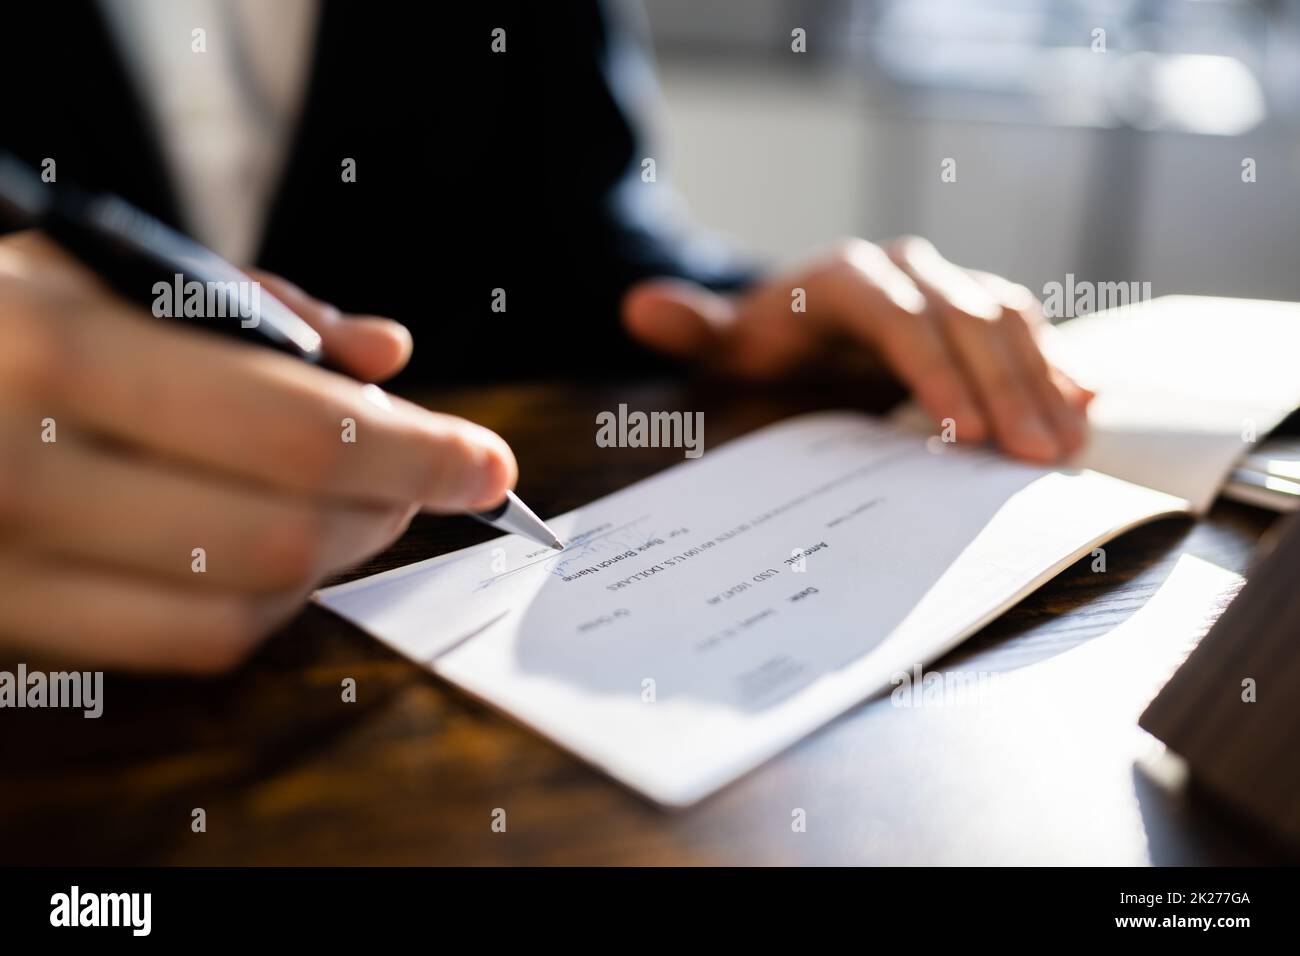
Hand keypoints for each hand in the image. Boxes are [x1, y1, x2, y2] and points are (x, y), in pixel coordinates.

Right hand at [0, 231, 515, 671]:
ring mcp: (1, 572)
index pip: (295, 430)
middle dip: (389, 509)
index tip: (488, 463)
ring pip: (238, 611)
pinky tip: (276, 553)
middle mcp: (19, 476)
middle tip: (432, 477)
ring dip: (335, 564)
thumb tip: (386, 351)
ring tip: (364, 509)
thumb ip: (251, 307)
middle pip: (284, 535)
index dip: (416, 452)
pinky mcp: (3, 628)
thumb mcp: (94, 267)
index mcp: (54, 355)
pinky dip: (260, 604)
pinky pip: (175, 646)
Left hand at [622, 236, 1092, 461]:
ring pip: (1008, 319)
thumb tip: (637, 307)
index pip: (901, 318)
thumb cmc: (765, 336)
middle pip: (966, 320)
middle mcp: (908, 267)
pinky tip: (1084, 406)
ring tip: (1068, 446)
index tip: (963, 433)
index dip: (935, 371)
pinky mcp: (978, 302)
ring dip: (1042, 381)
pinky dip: (1055, 363)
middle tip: (1036, 458)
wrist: (804, 309)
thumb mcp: (728, 337)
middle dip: (1005, 389)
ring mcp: (949, 280)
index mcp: (847, 276)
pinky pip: (1026, 326)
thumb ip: (694, 328)